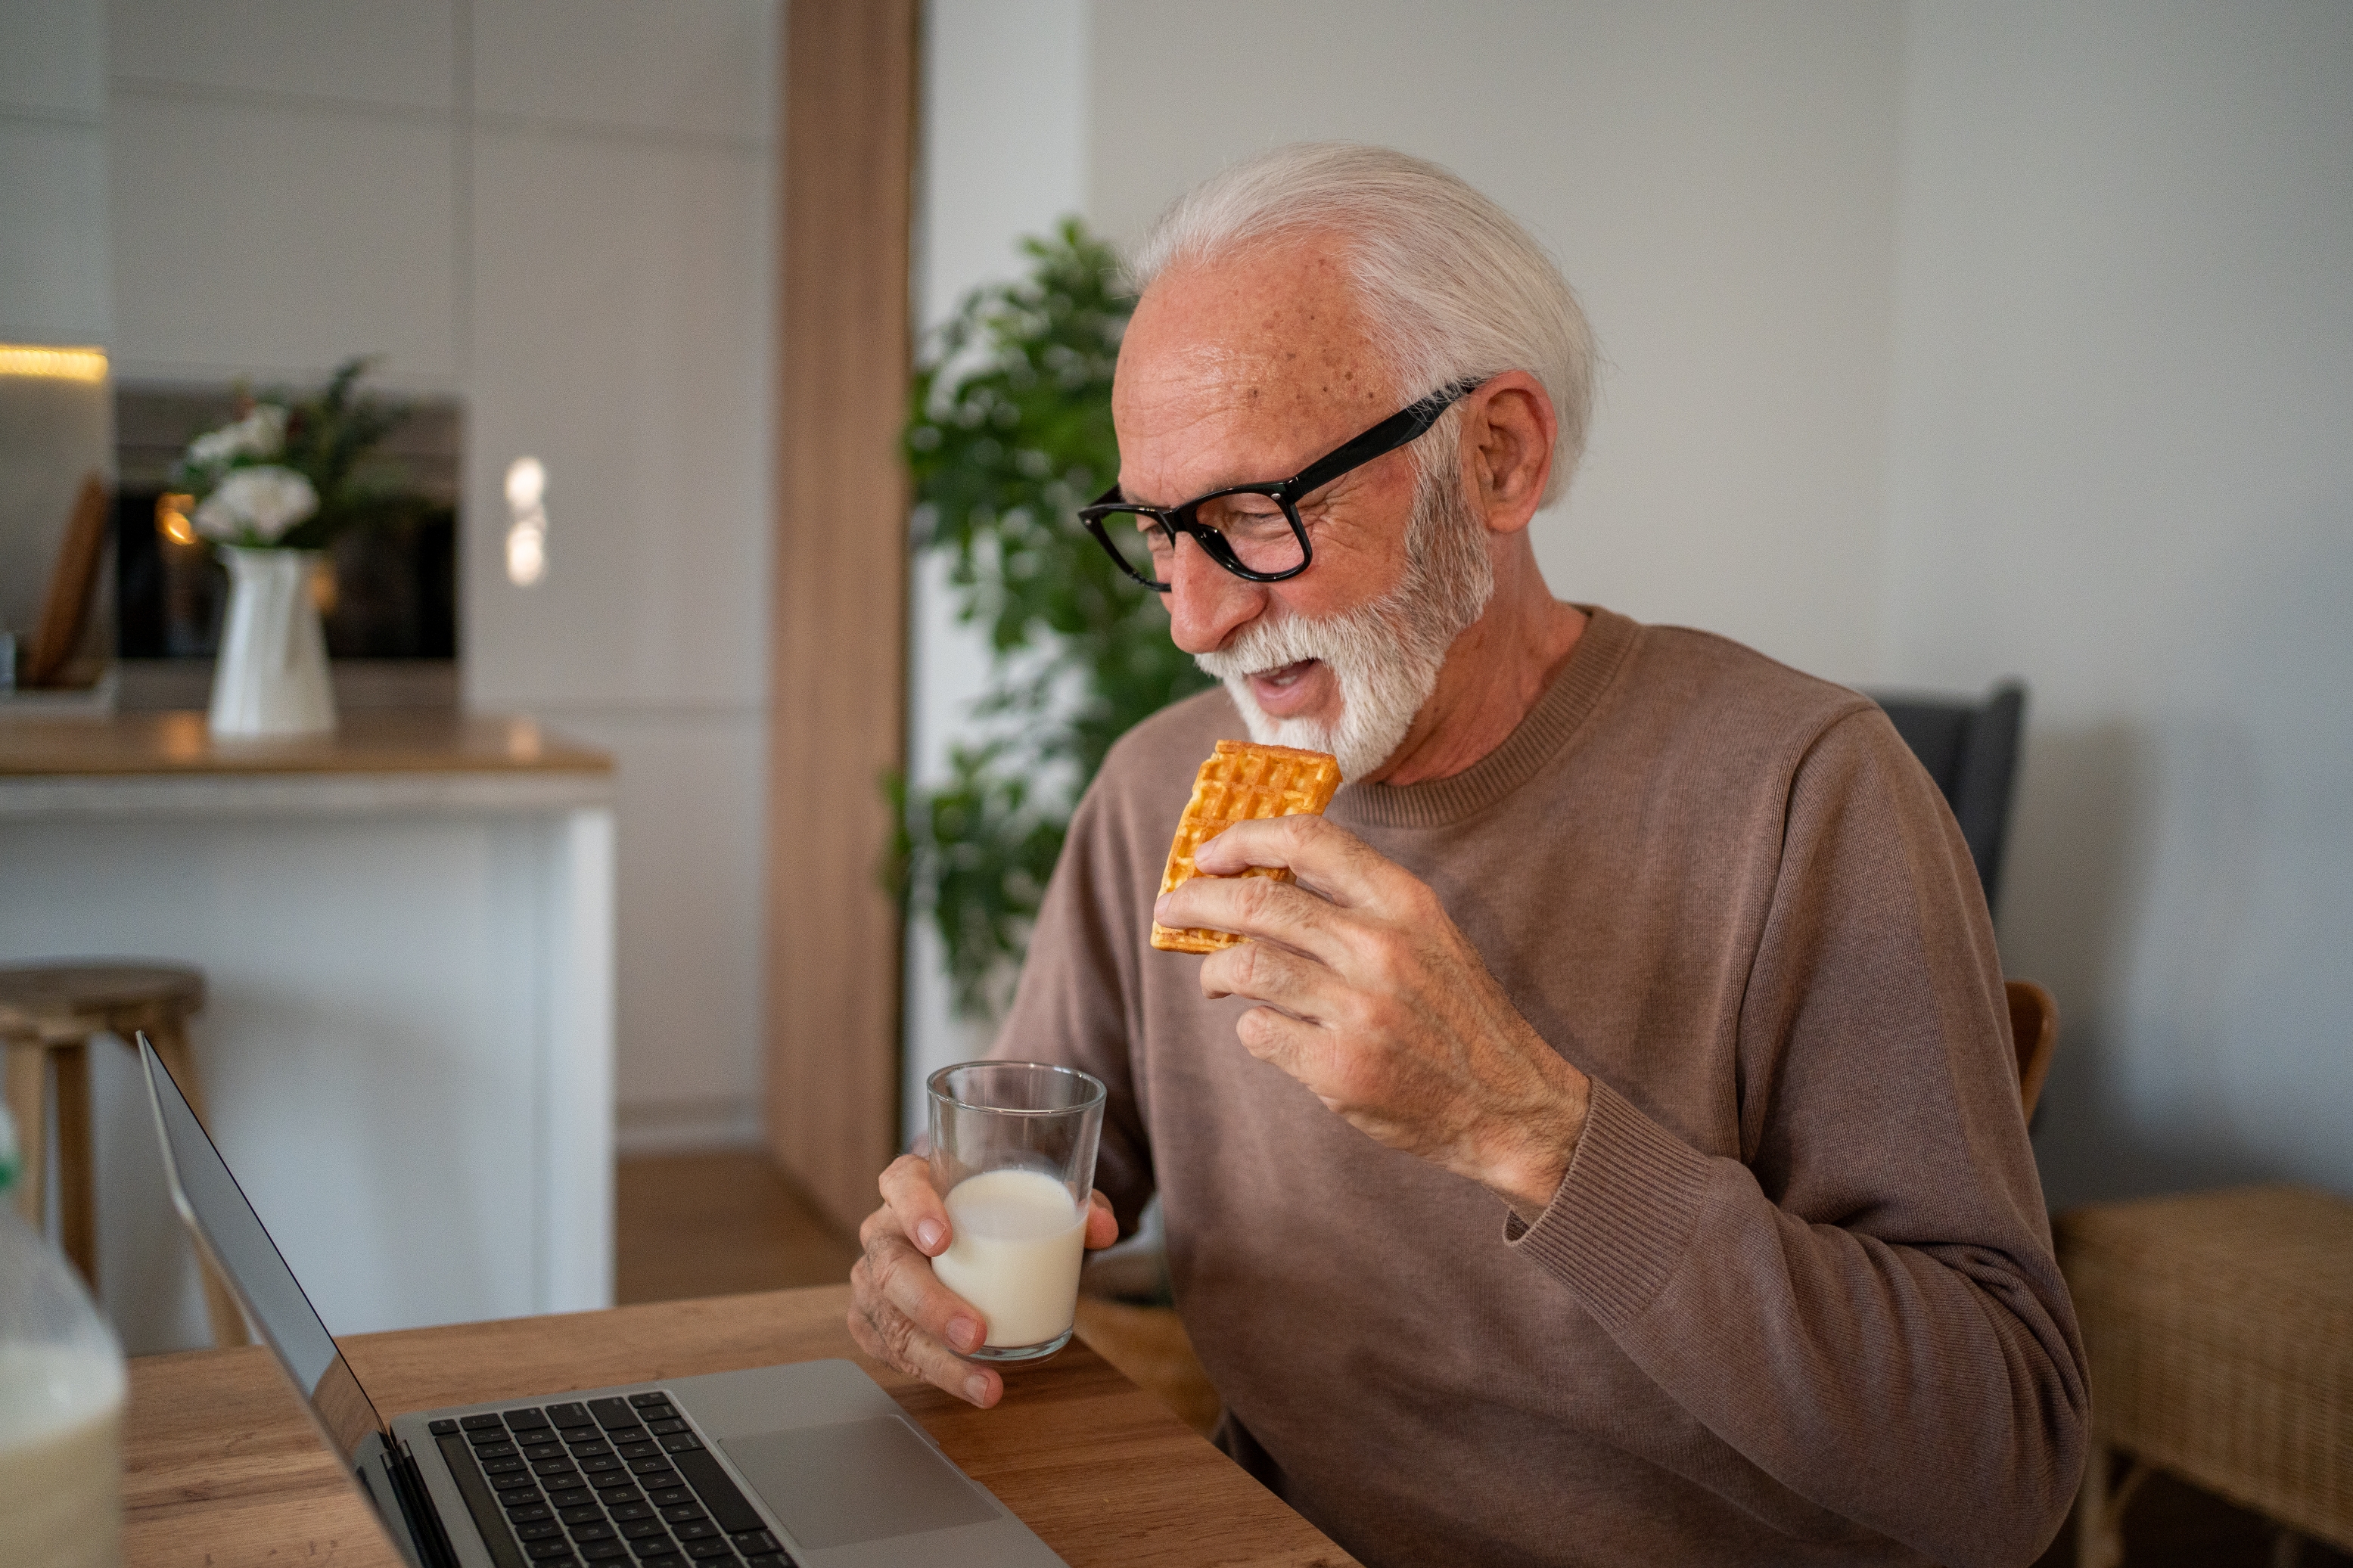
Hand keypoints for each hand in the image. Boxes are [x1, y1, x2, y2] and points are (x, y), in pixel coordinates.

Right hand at [847, 1154, 1119, 1406]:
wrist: (960, 1236)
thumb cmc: (990, 1213)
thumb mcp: (1027, 1201)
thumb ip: (1072, 1207)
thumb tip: (1104, 1229)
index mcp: (912, 1185)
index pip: (900, 1185)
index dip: (915, 1211)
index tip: (942, 1240)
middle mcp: (885, 1231)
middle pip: (890, 1268)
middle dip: (932, 1307)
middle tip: (977, 1333)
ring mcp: (872, 1279)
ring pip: (889, 1322)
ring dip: (937, 1359)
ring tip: (985, 1383)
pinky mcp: (873, 1320)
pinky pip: (889, 1351)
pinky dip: (930, 1372)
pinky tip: (967, 1383)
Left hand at [1154, 815, 1590, 1215]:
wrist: (1508, 1101)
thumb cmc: (1456, 1013)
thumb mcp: (1425, 934)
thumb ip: (1357, 903)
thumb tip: (1261, 880)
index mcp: (1403, 902)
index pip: (1307, 840)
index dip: (1243, 838)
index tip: (1209, 852)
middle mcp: (1380, 948)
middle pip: (1258, 903)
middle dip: (1197, 901)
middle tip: (1171, 908)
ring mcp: (1359, 1010)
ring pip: (1247, 966)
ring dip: (1213, 969)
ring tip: (1212, 977)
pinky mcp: (1339, 1068)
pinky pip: (1259, 1030)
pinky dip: (1249, 1025)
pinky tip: (1263, 1026)